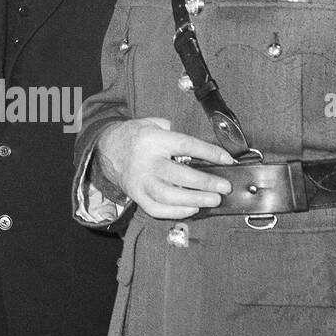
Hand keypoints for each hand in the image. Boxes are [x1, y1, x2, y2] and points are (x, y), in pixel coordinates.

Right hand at [95, 117, 234, 219]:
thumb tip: (200, 143)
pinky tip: (192, 209)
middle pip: (180, 175)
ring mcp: (140, 180)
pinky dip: (176, 212)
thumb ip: (174, 130)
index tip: (227, 160)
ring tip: (214, 200)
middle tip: (225, 187)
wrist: (107, 148)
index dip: (209, 153)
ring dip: (195, 199)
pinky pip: (157, 208)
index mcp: (153, 139)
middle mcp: (147, 161)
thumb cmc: (136, 136)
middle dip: (206, 182)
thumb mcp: (152, 123)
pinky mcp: (136, 194)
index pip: (186, 145)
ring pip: (169, 195)